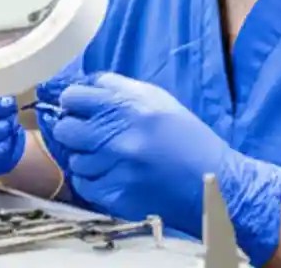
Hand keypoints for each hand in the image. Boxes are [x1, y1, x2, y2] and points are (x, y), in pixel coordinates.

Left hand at [52, 72, 280, 265]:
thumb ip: (119, 89)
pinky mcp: (115, 195)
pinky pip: (84, 185)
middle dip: (74, 131)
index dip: (73, 102)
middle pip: (65, 129)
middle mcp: (117, 135)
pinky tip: (113, 177)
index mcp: (128, 105)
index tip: (79, 108)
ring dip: (87, 158)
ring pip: (74, 160)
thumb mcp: (158, 99)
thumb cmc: (188, 138)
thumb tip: (87, 85)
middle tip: (91, 135)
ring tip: (111, 159)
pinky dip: (94, 181)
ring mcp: (114, 168)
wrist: (215, 183)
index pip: (72, 97)